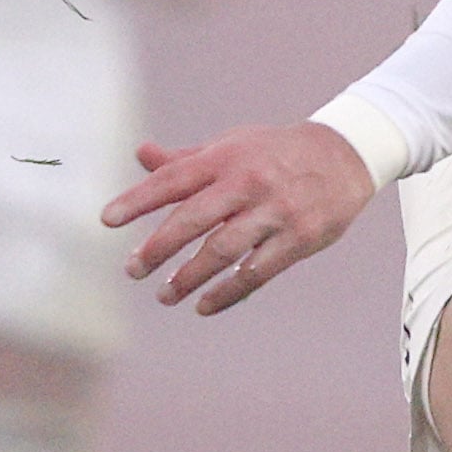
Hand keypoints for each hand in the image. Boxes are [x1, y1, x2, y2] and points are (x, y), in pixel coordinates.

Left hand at [104, 123, 375, 313]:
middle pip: (194, 218)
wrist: (345, 154)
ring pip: (223, 251)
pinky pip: (257, 272)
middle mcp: (248, 183)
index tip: (107, 220)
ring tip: (165, 294)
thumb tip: (140, 154)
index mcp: (226, 158)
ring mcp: (275, 212)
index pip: (173, 179)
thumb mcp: (232, 146)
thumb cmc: (275, 152)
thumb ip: (185, 159)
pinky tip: (204, 305)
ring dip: (189, 276)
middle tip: (133, 269)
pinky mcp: (299, 238)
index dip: (138, 199)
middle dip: (158, 247)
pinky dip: (228, 292)